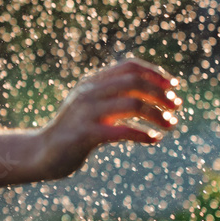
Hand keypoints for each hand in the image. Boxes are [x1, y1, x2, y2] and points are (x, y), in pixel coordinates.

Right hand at [37, 58, 182, 178]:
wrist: (43, 153)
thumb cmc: (74, 131)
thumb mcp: (92, 107)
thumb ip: (114, 96)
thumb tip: (152, 92)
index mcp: (91, 83)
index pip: (129, 67)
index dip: (155, 73)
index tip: (173, 87)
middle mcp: (88, 93)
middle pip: (134, 82)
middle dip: (161, 93)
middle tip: (177, 107)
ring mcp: (86, 112)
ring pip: (133, 103)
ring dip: (158, 114)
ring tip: (170, 125)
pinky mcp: (85, 134)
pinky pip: (122, 130)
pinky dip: (143, 134)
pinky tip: (154, 139)